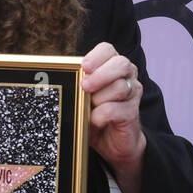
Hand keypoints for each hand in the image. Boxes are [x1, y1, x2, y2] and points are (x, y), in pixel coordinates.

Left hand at [81, 42, 145, 192]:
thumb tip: (60, 78)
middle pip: (121, 64)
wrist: (111, 142)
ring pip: (119, 87)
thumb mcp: (82, 96)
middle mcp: (126, 76)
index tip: (84, 67)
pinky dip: (101, 115)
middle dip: (101, 75)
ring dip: (99, 98)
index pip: (108, 50)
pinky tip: (95, 121)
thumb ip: (77, 84)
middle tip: (85, 86)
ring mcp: (132, 94)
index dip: (96, 56)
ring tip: (90, 108)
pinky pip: (115, 109)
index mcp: (112, 67)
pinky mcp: (132, 113)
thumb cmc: (95, 114)